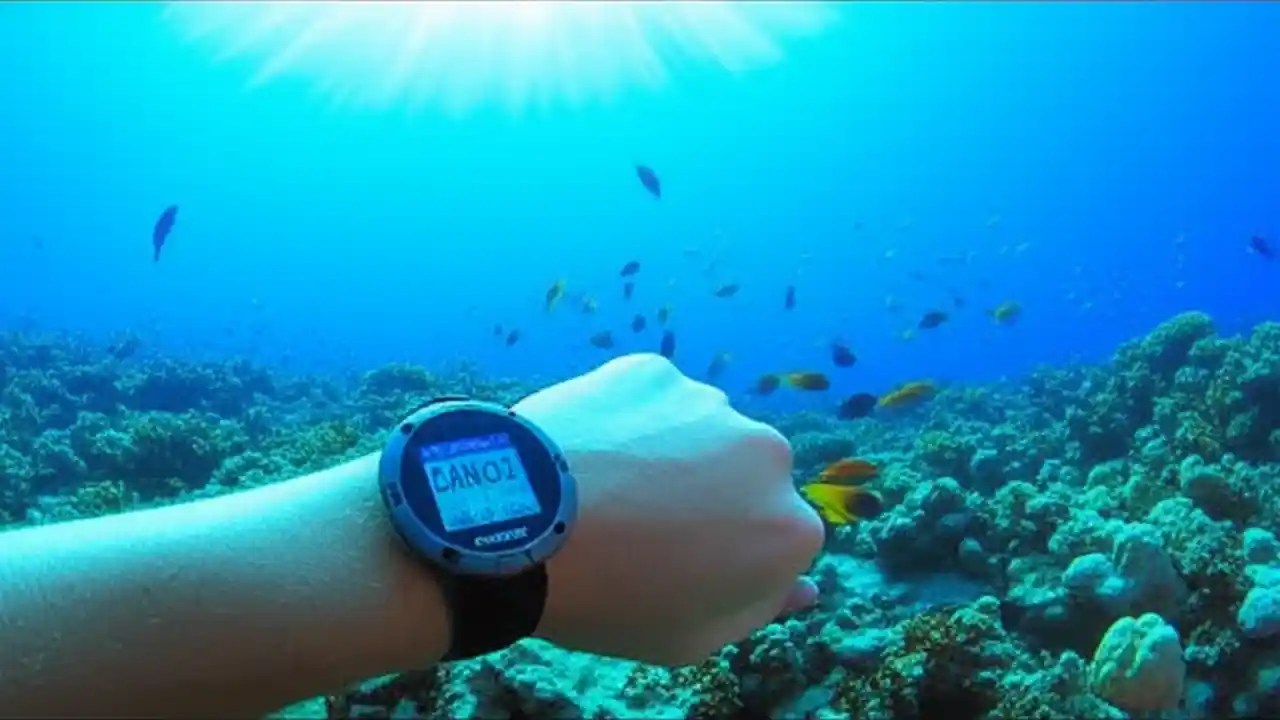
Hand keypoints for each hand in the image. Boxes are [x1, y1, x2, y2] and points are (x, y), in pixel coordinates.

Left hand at [514, 353, 823, 665]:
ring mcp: (710, 404)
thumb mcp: (691, 637)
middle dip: (709, 498)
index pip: (776, 540)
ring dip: (671, 455)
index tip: (679, 566)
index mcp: (790, 528)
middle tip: (641, 527)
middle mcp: (768, 455)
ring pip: (700, 433)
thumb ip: (760, 608)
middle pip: (746, 479)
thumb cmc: (607, 596)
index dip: (727, 555)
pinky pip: (651, 400)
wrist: (517, 528)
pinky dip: (629, 421)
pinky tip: (589, 455)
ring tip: (606, 492)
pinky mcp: (655, 370)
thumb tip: (804, 590)